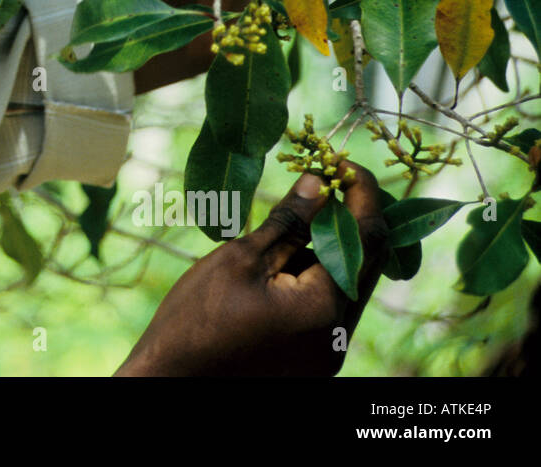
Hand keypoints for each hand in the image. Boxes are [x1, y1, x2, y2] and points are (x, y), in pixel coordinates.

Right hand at [115, 162, 388, 375]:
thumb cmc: (196, 320)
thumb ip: (287, 222)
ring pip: (350, 283)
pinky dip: (321, 273)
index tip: (339, 161)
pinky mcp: (314, 359)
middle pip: (367, 261)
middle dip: (351, 215)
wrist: (173, 380)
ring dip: (336, 244)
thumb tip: (319, 183)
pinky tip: (291, 254)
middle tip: (326, 179)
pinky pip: (332, 306)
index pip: (368, 236)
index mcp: (326, 307)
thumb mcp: (240, 259)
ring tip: (303, 212)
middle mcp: (339, 334)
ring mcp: (328, 351)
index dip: (362, 192)